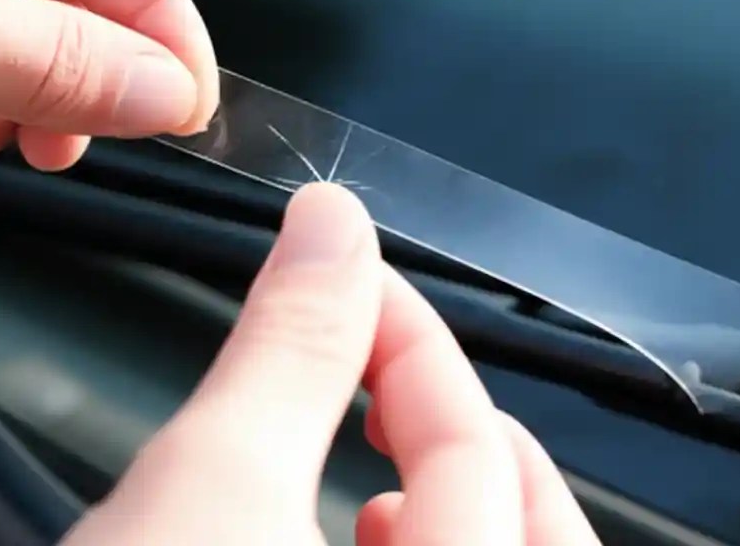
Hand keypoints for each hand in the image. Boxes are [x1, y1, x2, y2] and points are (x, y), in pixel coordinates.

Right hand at [61, 184, 600, 544]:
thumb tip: (332, 224)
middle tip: (387, 371)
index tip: (344, 269)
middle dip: (460, 426)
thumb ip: (290, 342)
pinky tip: (358, 537)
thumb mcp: (208, 482)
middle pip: (531, 516)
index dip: (408, 333)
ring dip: (446, 499)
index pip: (476, 445)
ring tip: (375, 472)